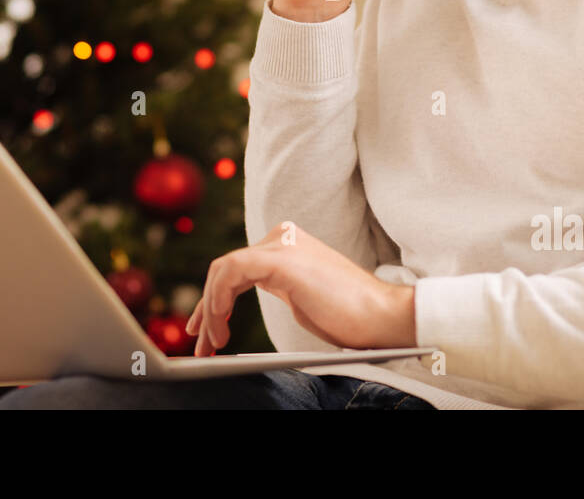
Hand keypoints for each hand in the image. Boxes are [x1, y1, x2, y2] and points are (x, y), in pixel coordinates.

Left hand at [185, 223, 415, 354]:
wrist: (383, 317)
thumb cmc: (349, 316)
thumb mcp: (301, 298)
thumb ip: (276, 289)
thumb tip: (236, 305)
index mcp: (288, 245)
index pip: (237, 267)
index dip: (213, 300)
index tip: (206, 330)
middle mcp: (282, 238)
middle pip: (226, 269)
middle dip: (206, 309)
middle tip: (200, 344)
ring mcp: (282, 245)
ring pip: (224, 270)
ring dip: (210, 310)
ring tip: (212, 344)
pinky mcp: (282, 259)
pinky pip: (232, 271)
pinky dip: (218, 300)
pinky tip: (220, 324)